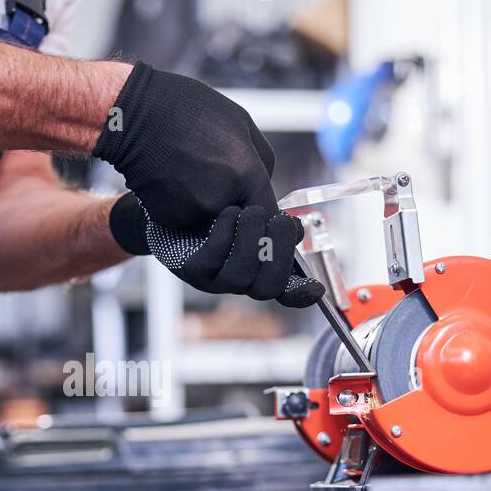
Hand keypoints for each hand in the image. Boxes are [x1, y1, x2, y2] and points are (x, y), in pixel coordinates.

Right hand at [93, 62, 278, 230]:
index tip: (259, 209)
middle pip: (240, 223)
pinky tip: (174, 180)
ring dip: (208, 208)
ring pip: (211, 222)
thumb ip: (260, 159)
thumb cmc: (186, 109)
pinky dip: (183, 207)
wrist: (133, 115)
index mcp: (246, 173)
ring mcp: (193, 212)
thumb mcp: (239, 121)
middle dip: (235, 210)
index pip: (268, 213)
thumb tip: (266, 186)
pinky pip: (186, 220)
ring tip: (192, 174)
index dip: (265, 214)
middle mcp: (222, 199)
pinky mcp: (168, 219)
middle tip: (217, 180)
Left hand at [150, 204, 324, 307]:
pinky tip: (226, 214)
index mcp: (262, 266)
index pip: (287, 289)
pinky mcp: (191, 270)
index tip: (316, 288)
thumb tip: (294, 230)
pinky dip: (226, 234)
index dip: (302, 293)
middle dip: (279, 253)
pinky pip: (214, 260)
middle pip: (269, 287)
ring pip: (242, 278)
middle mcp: (241, 278)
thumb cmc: (218, 202)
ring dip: (251, 239)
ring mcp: (215, 279)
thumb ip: (273, 219)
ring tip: (247, 211)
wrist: (174, 197)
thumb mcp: (252, 206)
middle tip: (278, 220)